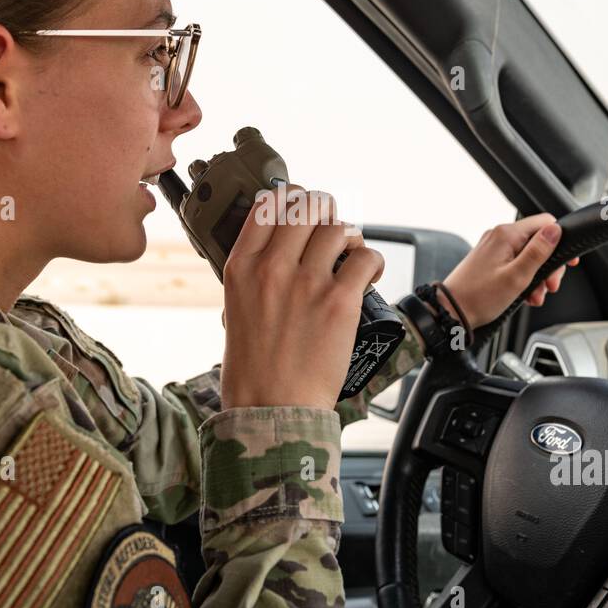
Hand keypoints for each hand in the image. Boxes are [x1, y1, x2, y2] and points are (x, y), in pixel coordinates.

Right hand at [220, 187, 383, 410]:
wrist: (271, 409)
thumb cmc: (253, 370)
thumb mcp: (236, 310)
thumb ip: (255, 276)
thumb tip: (283, 253)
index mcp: (240, 267)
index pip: (266, 204)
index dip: (290, 198)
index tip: (300, 206)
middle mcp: (272, 268)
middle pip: (307, 206)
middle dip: (324, 211)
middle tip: (330, 228)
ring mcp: (306, 283)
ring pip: (337, 227)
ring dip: (349, 235)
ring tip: (350, 254)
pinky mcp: (339, 302)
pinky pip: (365, 257)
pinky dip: (371, 261)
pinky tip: (368, 274)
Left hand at [438, 214, 578, 329]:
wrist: (451, 311)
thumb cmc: (480, 297)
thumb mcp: (517, 277)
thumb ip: (538, 252)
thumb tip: (556, 230)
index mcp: (506, 235)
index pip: (545, 223)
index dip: (561, 241)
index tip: (568, 262)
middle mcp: (499, 236)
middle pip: (538, 241)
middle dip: (549, 266)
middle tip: (550, 287)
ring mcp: (493, 248)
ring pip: (527, 256)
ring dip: (537, 277)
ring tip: (535, 297)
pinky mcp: (489, 261)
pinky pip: (515, 264)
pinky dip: (523, 279)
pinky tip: (524, 296)